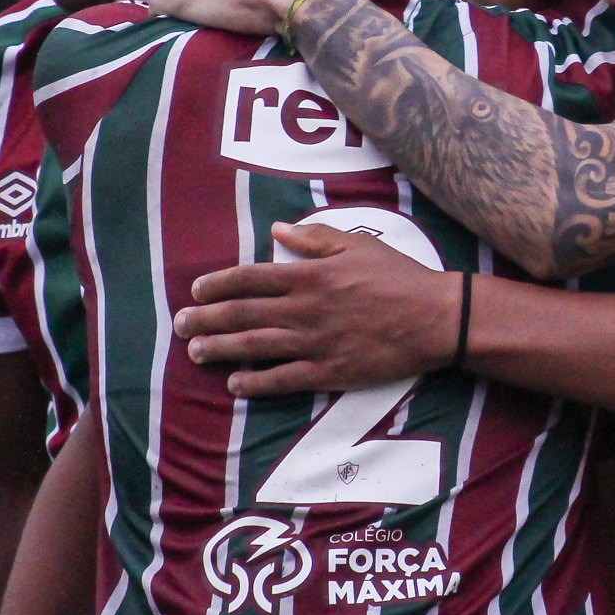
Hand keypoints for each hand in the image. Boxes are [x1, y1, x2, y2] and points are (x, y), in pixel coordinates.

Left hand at [175, 223, 458, 397]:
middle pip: (243, 314)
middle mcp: (305, 309)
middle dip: (206, 319)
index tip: (197, 290)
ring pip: (255, 347)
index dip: (218, 285)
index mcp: (310, 275)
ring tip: (196, 352)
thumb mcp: (358, 245)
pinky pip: (283, 379)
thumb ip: (315, 238)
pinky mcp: (330, 372)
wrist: (435, 319)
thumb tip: (277, 229)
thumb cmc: (399, 277)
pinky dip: (256, 383)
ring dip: (221, 350)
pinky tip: (235, 385)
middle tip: (179, 324)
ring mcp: (315, 343)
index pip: (250, 278)